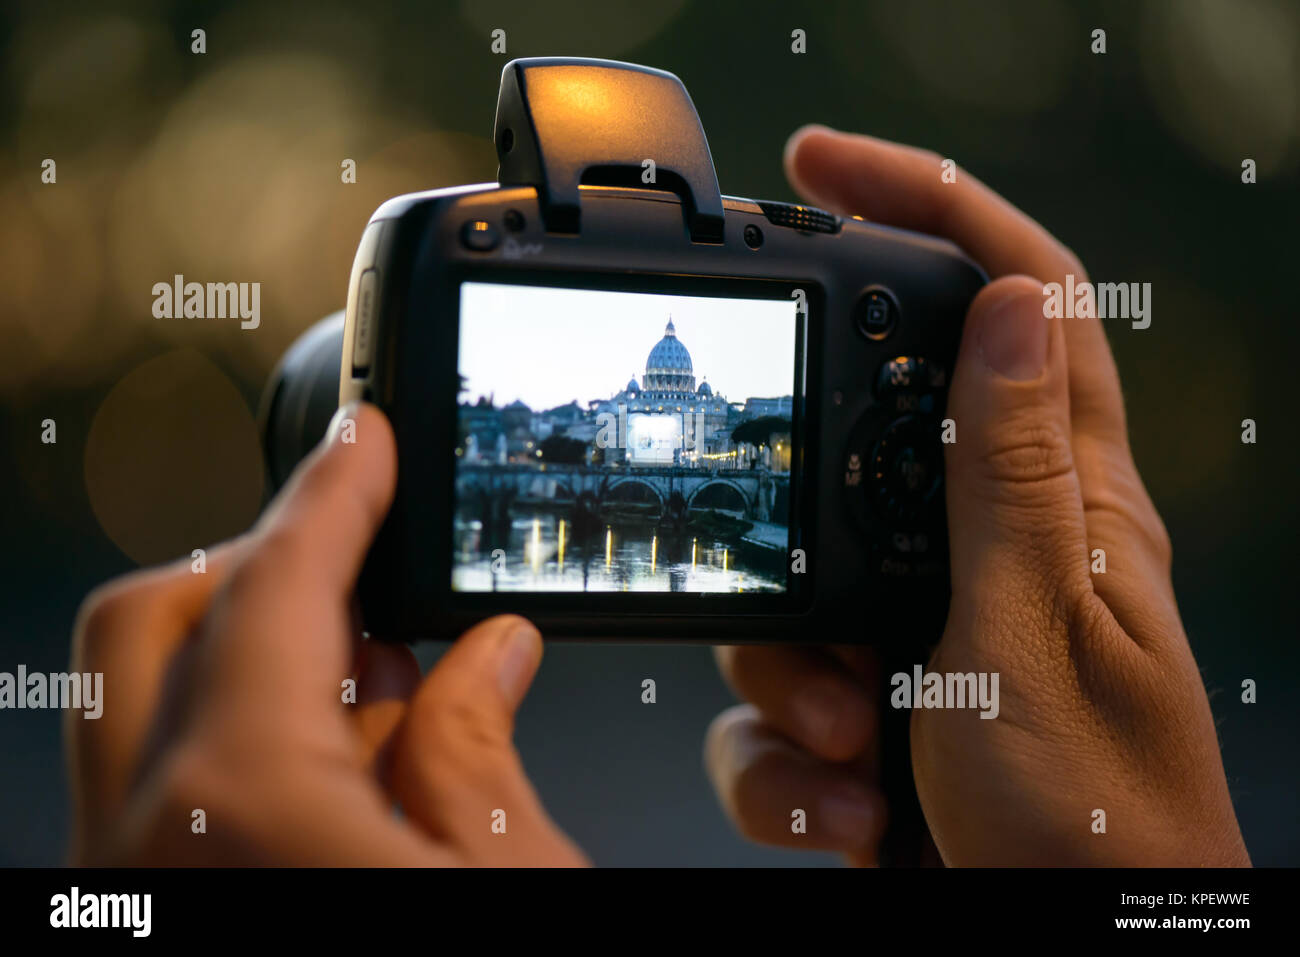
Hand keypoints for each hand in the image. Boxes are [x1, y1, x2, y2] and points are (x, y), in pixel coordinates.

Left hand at [66, 402, 585, 865]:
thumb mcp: (512, 878)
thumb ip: (477, 747)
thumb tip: (485, 657)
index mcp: (242, 807)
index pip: (276, 588)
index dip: (333, 493)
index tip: (363, 438)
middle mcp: (148, 843)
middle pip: (155, 620)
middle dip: (259, 561)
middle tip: (355, 551)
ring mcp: (136, 884)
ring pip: (139, 703)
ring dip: (249, 653)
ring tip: (376, 670)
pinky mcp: (157, 912)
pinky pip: (156, 788)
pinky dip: (235, 736)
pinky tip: (339, 758)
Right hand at [706, 126, 1249, 865]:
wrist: (1063, 950)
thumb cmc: (1100, 826)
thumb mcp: (1037, 634)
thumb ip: (1012, 473)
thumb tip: (1013, 305)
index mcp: (1064, 510)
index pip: (1019, 306)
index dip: (933, 208)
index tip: (824, 164)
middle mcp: (989, 556)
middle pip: (854, 454)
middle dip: (794, 521)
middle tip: (794, 594)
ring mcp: (921, 632)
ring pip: (786, 592)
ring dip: (785, 681)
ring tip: (849, 740)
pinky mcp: (870, 704)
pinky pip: (773, 702)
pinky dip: (782, 764)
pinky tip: (844, 809)